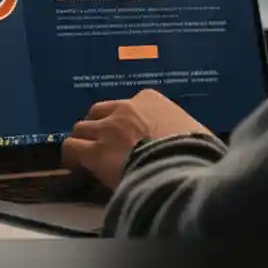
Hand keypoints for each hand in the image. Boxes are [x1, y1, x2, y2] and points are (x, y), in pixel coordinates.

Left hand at [61, 89, 211, 189]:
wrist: (180, 167)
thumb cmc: (196, 151)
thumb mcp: (195, 131)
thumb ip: (182, 131)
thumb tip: (189, 142)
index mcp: (150, 99)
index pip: (130, 104)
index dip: (125, 122)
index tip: (130, 136)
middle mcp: (125, 108)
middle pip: (99, 112)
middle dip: (98, 127)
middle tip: (102, 145)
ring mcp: (107, 128)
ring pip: (81, 128)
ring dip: (83, 141)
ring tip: (86, 158)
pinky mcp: (93, 151)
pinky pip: (71, 148)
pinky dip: (72, 157)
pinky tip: (76, 168)